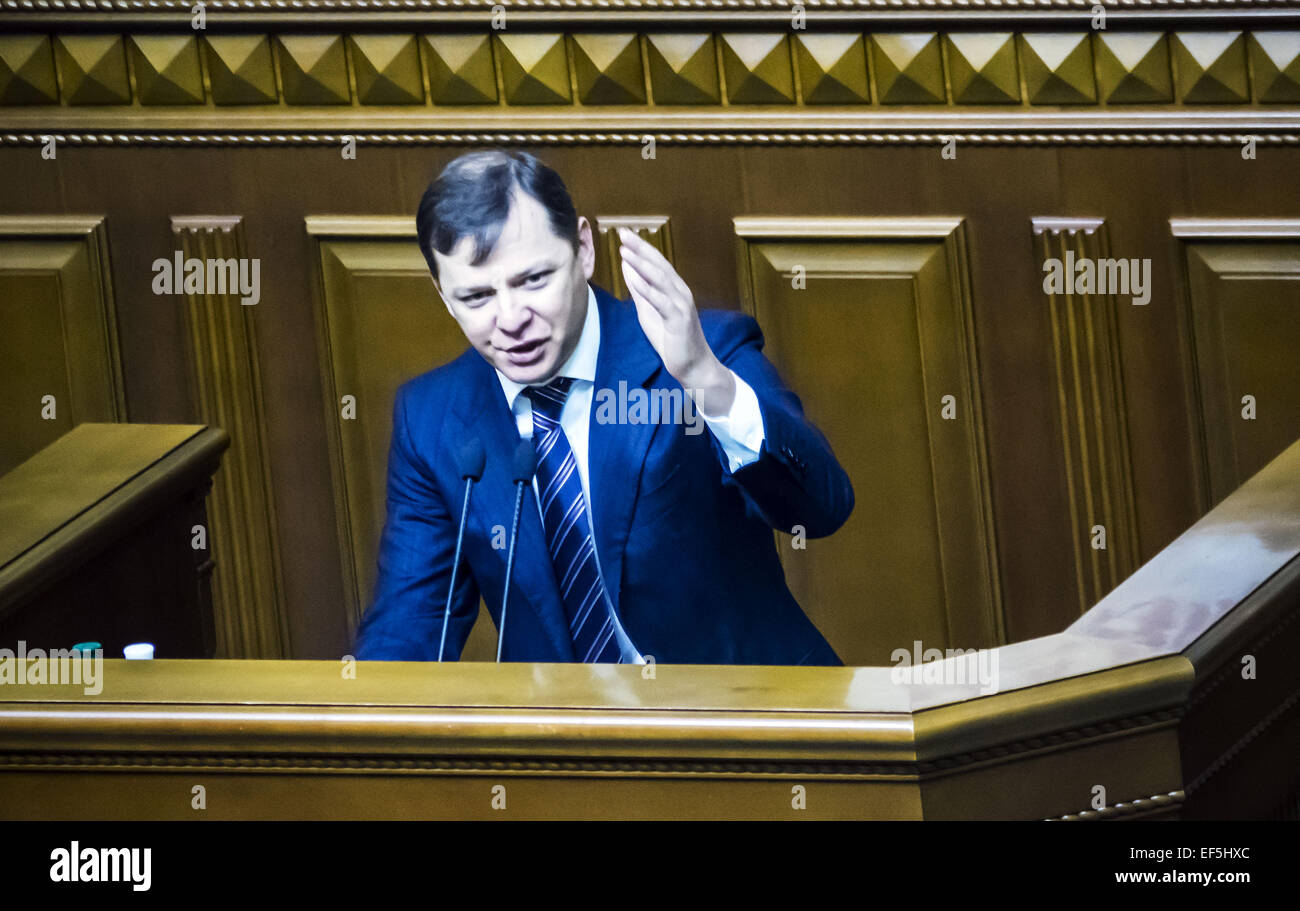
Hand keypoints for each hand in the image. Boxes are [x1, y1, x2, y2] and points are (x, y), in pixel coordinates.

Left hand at [618, 227, 734, 414]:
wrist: (693, 367)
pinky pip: (661, 301)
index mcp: (674, 289)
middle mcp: (680, 292)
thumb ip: (640, 290)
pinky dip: (647, 288)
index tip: (625, 235)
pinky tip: (634, 277)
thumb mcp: (649, 312)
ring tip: (626, 250)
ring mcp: (681, 305)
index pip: (656, 264)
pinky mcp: (679, 319)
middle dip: (641, 248)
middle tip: (624, 232)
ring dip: (642, 263)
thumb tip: (627, 268)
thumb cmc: (672, 340)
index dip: (641, 248)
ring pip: (660, 279)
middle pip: (659, 265)